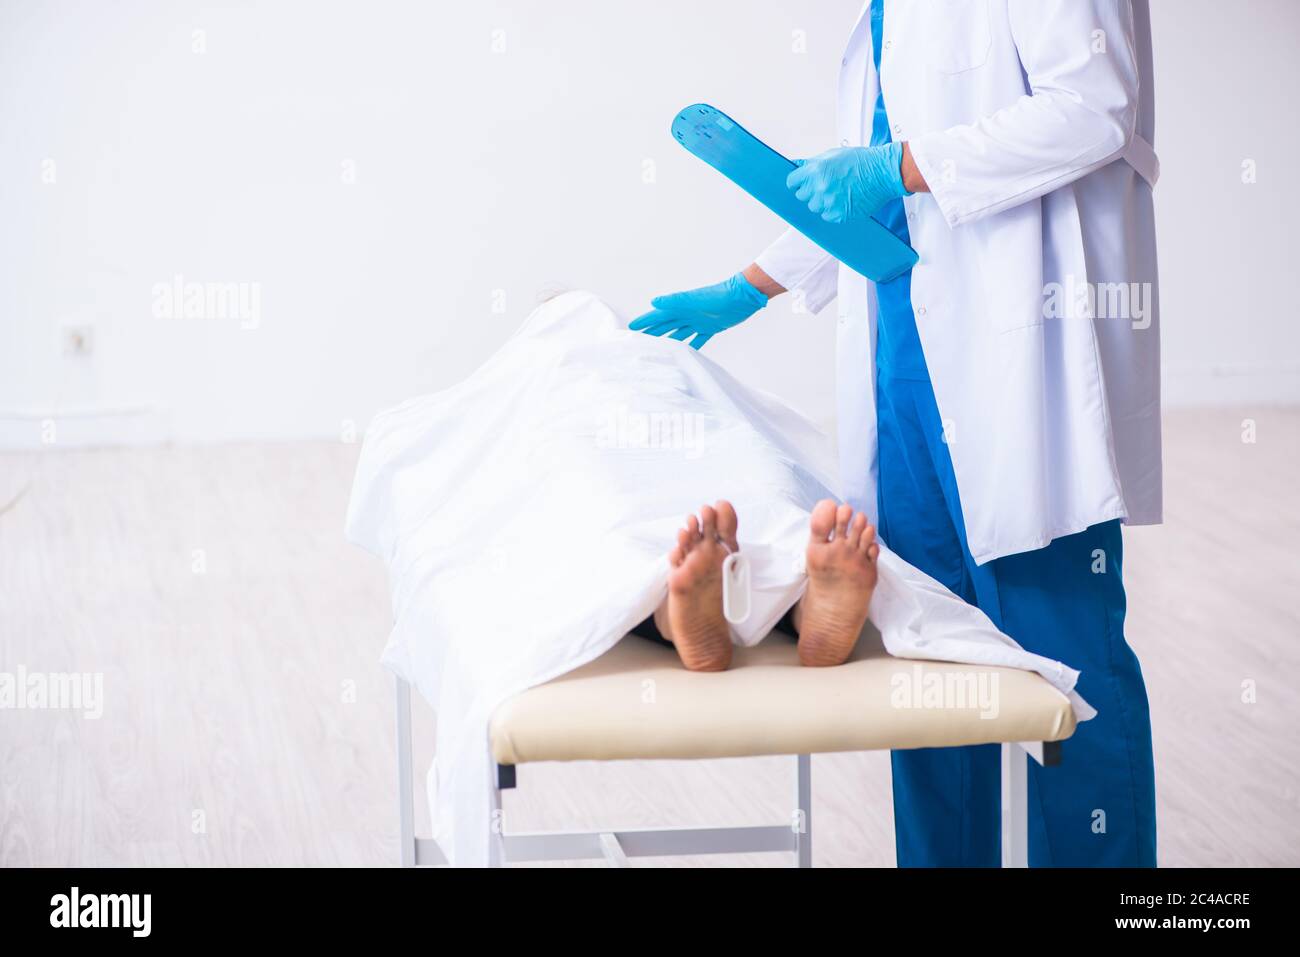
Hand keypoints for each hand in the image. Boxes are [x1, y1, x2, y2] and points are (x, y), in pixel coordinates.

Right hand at [628, 272, 767, 349]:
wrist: (743, 297)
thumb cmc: (720, 295)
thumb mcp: (695, 299)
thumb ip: (675, 301)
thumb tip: (654, 301)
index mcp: (681, 307)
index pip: (658, 315)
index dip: (645, 321)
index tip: (631, 328)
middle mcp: (687, 314)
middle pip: (665, 325)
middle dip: (652, 333)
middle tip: (639, 342)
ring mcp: (698, 322)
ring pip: (678, 333)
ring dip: (668, 341)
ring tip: (658, 350)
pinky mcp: (711, 328)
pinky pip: (697, 340)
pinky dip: (691, 347)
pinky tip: (685, 354)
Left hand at [786, 142, 908, 222]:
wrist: (883, 172)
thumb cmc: (861, 161)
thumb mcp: (832, 155)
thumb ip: (811, 163)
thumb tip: (794, 166)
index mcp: (815, 170)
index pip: (791, 182)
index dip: (797, 182)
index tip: (802, 183)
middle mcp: (819, 187)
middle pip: (802, 196)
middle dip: (810, 191)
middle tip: (825, 184)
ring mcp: (829, 202)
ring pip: (814, 207)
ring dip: (822, 201)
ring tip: (838, 191)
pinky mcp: (839, 214)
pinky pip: (827, 216)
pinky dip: (833, 210)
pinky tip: (844, 199)